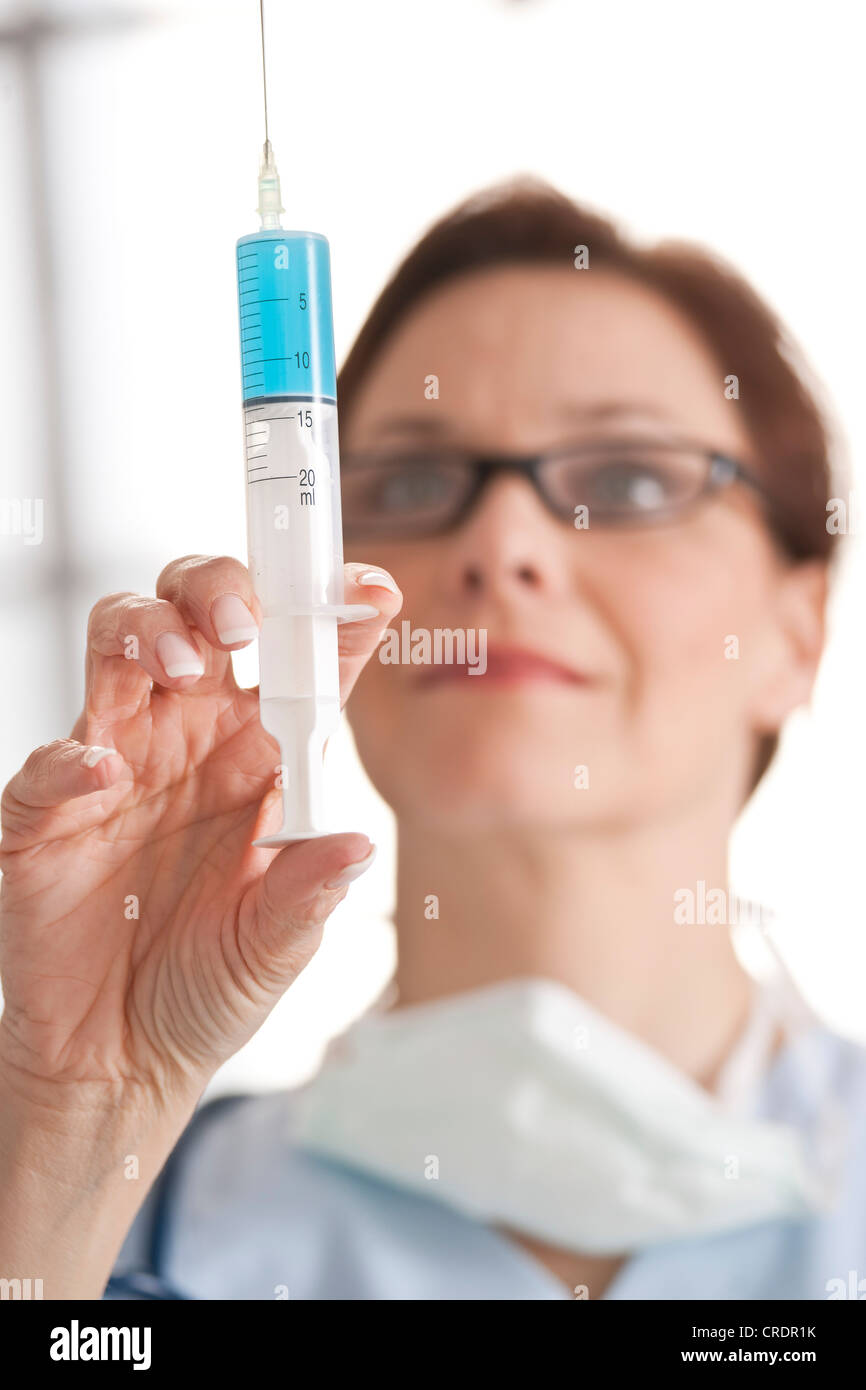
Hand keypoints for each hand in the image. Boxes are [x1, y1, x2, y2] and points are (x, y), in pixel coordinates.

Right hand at [0, 554, 400, 1126]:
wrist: (119, 1062)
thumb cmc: (205, 990)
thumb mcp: (275, 948)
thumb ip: (307, 891)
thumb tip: (356, 841)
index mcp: (257, 759)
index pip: (299, 668)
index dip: (330, 620)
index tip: (367, 591)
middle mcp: (188, 743)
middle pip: (198, 617)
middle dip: (220, 591)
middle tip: (244, 625)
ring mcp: (115, 767)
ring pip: (119, 645)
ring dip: (149, 632)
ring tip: (183, 665)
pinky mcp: (45, 816)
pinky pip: (48, 763)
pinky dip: (70, 757)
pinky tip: (101, 775)